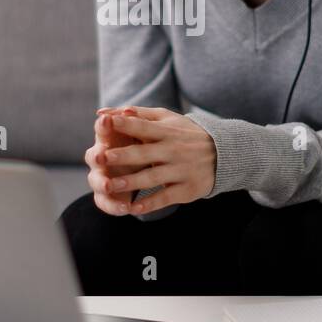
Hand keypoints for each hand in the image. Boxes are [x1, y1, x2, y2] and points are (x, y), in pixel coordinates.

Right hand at [84, 107, 146, 214]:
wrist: (148, 166)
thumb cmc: (141, 144)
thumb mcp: (141, 133)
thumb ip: (134, 122)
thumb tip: (129, 110)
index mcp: (108, 138)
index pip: (102, 130)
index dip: (103, 125)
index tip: (106, 119)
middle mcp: (100, 157)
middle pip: (93, 156)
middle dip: (97, 155)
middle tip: (101, 155)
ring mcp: (102, 177)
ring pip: (96, 181)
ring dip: (102, 183)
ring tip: (109, 185)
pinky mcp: (107, 196)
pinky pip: (106, 202)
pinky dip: (115, 206)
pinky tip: (127, 208)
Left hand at [90, 106, 215, 216]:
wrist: (223, 153)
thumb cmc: (185, 134)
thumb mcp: (167, 119)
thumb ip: (137, 114)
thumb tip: (104, 113)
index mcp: (166, 131)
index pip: (142, 127)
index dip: (124, 124)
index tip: (104, 123)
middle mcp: (173, 150)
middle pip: (144, 153)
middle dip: (121, 156)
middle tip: (99, 158)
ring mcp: (181, 170)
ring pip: (152, 177)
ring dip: (130, 182)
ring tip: (109, 186)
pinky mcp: (187, 189)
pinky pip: (166, 197)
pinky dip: (150, 203)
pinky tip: (133, 208)